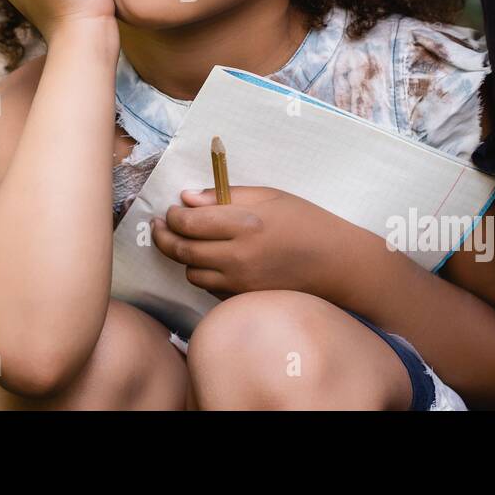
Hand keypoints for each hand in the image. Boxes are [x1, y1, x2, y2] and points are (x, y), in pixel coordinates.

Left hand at [148, 186, 340, 299]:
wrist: (336, 263)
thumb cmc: (304, 221)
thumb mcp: (268, 196)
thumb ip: (224, 196)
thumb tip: (187, 197)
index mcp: (244, 224)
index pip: (189, 222)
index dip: (172, 215)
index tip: (170, 210)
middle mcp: (239, 257)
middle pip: (182, 251)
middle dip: (164, 237)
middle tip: (158, 226)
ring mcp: (241, 283)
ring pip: (192, 273)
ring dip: (184, 257)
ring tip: (188, 241)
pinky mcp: (245, 299)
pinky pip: (210, 288)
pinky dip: (204, 273)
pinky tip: (212, 259)